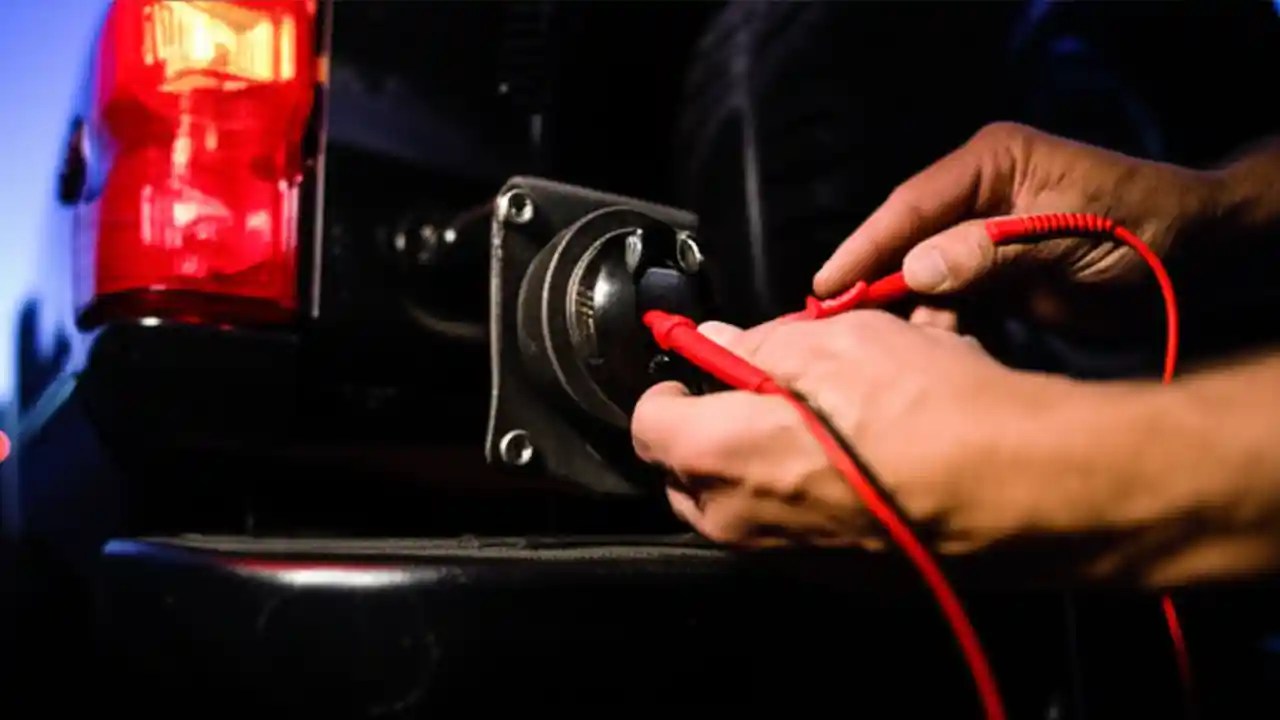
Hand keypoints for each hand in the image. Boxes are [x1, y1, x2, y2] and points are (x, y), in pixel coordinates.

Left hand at [631, 312, 1058, 551]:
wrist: (1017, 489)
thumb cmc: (924, 409)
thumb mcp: (831, 342)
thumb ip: (754, 345)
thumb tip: (719, 342)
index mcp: (717, 456)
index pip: (649, 422)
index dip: (672, 385)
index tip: (698, 365)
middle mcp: (739, 520)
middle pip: (689, 471)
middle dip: (710, 428)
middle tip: (760, 389)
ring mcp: (786, 555)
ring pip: (745, 501)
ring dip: (763, 458)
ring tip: (825, 417)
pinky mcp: (836, 573)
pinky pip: (796, 526)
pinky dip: (808, 492)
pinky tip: (860, 455)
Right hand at [813, 122, 1221, 335]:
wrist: (1197, 252)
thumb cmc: (1145, 228)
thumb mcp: (1069, 237)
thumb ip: (992, 251)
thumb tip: (914, 270)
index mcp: (992, 164)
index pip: (911, 204)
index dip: (865, 245)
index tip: (828, 284)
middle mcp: (978, 195)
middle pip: (904, 239)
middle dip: (872, 280)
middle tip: (832, 325)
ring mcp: (983, 237)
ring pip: (921, 276)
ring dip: (907, 312)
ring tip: (882, 350)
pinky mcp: (994, 275)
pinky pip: (949, 301)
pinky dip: (938, 326)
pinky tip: (926, 350)